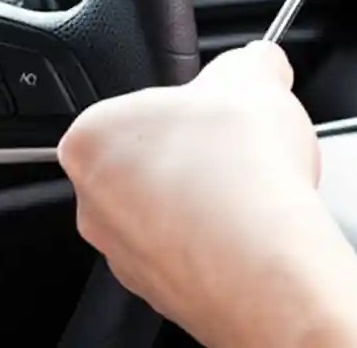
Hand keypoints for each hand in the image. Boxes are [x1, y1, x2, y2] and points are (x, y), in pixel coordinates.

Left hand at [60, 43, 356, 346]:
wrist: (264, 265)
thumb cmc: (241, 173)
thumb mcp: (253, 77)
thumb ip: (249, 61)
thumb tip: (259, 62)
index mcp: (93, 137)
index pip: (138, 109)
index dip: (188, 109)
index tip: (218, 114)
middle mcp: (92, 201)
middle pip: (148, 163)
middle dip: (192, 157)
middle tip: (237, 151)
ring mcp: (122, 254)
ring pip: (166, 214)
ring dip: (204, 203)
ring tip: (250, 194)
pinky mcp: (157, 294)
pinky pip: (187, 256)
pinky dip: (214, 246)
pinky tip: (249, 234)